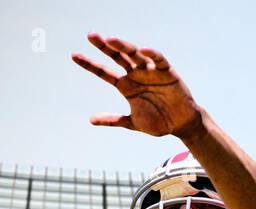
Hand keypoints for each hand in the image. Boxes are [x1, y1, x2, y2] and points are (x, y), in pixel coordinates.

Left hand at [72, 34, 202, 137]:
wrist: (181, 125)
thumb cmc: (159, 123)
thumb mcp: (133, 123)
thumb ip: (114, 120)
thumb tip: (91, 120)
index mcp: (126, 86)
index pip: (104, 72)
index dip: (89, 64)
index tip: (74, 56)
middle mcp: (136, 75)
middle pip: (117, 57)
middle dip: (104, 46)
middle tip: (91, 36)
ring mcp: (150, 72)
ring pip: (134, 54)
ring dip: (123, 46)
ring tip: (111, 39)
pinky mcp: (166, 72)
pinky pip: (158, 60)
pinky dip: (152, 54)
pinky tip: (143, 50)